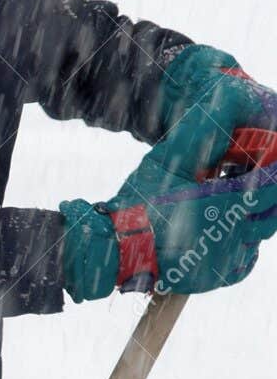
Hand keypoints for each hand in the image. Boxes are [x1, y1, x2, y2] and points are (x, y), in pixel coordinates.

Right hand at [60, 47, 276, 298]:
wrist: (118, 248)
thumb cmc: (139, 202)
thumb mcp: (166, 161)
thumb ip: (197, 137)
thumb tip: (220, 101)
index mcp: (222, 202)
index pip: (269, 185)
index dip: (274, 172)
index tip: (271, 163)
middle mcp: (231, 233)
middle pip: (271, 215)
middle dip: (270, 199)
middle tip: (258, 184)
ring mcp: (226, 258)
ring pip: (260, 237)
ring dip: (257, 221)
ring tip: (237, 209)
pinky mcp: (217, 277)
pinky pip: (246, 261)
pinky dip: (244, 247)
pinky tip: (229, 234)